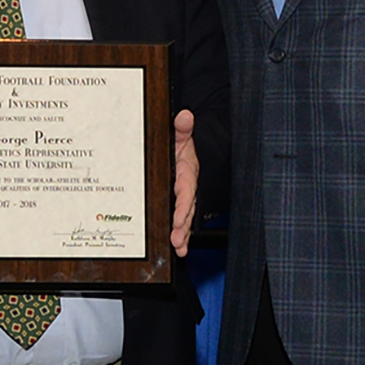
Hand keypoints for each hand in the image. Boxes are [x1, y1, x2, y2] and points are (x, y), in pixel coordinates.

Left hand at [171, 109, 198, 255]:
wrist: (182, 146)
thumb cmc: (180, 142)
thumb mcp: (179, 134)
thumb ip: (181, 127)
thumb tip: (184, 116)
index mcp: (188, 171)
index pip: (186, 190)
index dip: (182, 206)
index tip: (178, 219)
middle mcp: (187, 187)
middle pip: (186, 209)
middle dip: (183, 227)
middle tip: (177, 241)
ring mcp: (183, 196)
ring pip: (185, 218)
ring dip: (183, 234)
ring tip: (179, 248)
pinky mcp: (177, 202)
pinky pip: (180, 219)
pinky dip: (181, 234)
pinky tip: (178, 247)